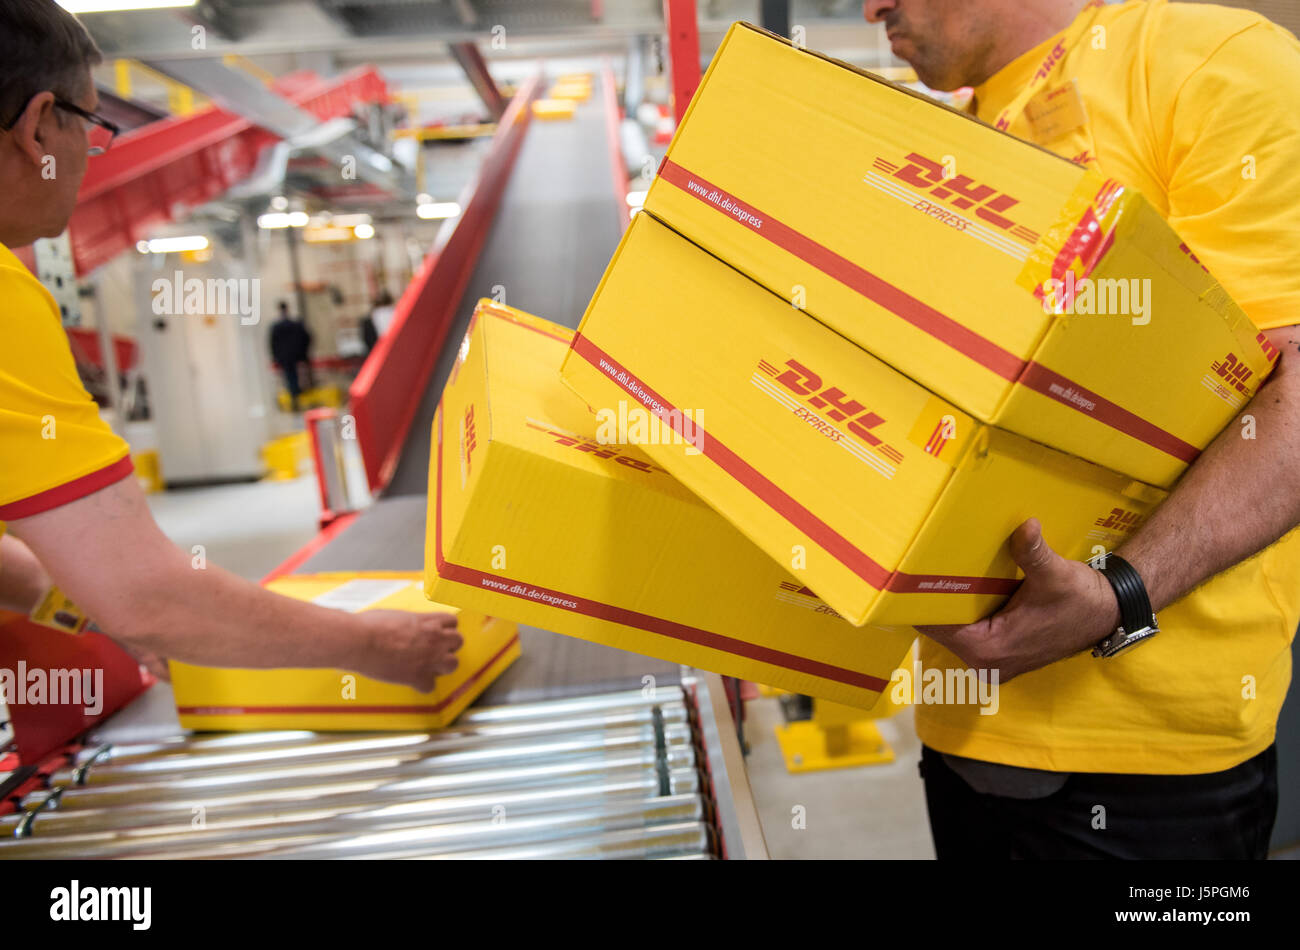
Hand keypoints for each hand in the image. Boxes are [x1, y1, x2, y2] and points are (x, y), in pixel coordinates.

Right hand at [351, 610, 462, 691]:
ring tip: (429, 665)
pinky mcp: (418, 676)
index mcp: (427, 621)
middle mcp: (434, 638)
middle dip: (448, 645)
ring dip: (442, 665)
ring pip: (453, 664)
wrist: (360, 641)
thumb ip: (408, 621)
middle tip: (434, 649)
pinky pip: (430, 686)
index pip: (452, 622)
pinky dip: (422, 685)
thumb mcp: (395, 614)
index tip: (437, 632)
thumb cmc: (370, 625)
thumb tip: (404, 625)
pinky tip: (412, 681)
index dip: (445, 628)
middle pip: (458, 641)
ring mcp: (429, 658)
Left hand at [915, 518, 1120, 682]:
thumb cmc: (1081, 600)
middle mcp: (985, 662)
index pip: (936, 625)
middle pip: (940, 627)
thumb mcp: (1055, 575)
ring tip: (933, 569)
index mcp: (989, 649)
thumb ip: (1033, 553)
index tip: (906, 574)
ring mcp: (992, 660)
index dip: (920, 600)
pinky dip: (965, 609)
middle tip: (916, 563)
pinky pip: (969, 629)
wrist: (1108, 614)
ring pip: (954, 628)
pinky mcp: (1000, 652)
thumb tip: (1026, 526)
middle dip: (931, 599)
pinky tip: (959, 583)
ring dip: (948, 603)